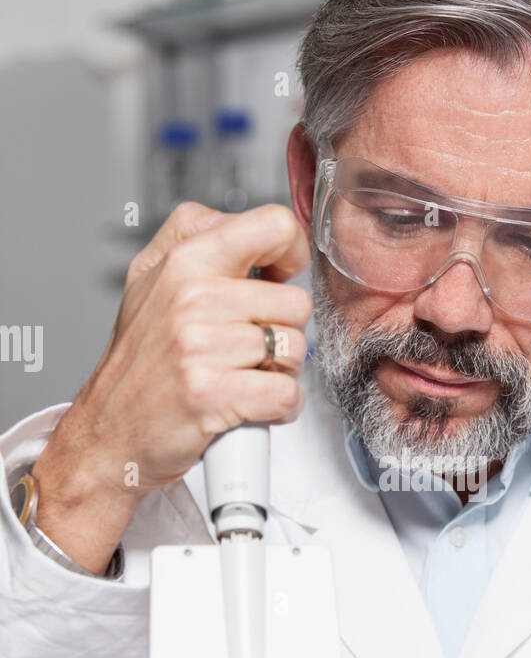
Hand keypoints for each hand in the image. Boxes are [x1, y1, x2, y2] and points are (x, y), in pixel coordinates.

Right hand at [31, 202, 310, 572]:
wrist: (108, 432)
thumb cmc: (137, 364)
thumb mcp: (151, 280)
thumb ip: (197, 241)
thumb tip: (260, 233)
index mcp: (183, 259)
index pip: (273, 225)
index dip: (291, 253)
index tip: (279, 278)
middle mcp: (191, 296)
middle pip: (295, 302)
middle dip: (282, 331)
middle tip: (248, 348)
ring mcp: (201, 345)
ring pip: (294, 350)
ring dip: (280, 372)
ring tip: (244, 376)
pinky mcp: (212, 393)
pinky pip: (286, 394)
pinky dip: (281, 407)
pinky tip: (252, 405)